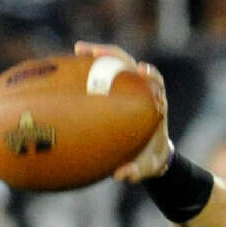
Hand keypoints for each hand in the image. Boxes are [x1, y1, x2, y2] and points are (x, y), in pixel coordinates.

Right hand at [73, 41, 172, 182]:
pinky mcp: (115, 91)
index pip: (156, 82)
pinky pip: (103, 76)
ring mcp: (128, 89)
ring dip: (99, 56)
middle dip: (115, 55)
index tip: (141, 70)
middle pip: (131, 65)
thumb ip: (135, 172)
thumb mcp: (145, 168)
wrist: (148, 157)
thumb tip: (120, 175)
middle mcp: (142, 92)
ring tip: (78, 50)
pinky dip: (89, 70)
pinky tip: (70, 69)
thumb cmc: (149, 161)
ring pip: (115, 65)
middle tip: (93, 52)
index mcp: (154, 106)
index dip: (150, 74)